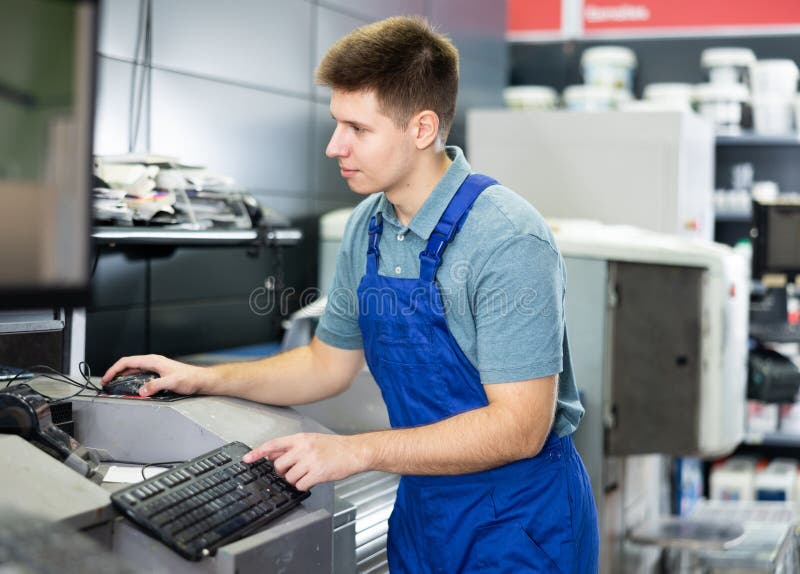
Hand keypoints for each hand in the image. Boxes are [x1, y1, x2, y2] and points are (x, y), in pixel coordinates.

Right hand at [101, 354, 213, 396]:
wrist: (200, 380)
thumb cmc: (190, 378)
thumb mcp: (172, 382)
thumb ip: (156, 386)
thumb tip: (142, 391)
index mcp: (153, 361)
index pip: (128, 362)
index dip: (114, 369)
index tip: (106, 378)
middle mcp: (153, 362)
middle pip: (128, 365)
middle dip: (115, 373)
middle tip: (107, 383)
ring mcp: (155, 367)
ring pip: (134, 370)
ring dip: (123, 377)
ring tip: (115, 386)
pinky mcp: (158, 373)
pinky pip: (140, 375)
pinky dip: (132, 380)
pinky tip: (131, 387)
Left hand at [242, 433, 369, 490]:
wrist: (354, 451)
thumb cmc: (335, 447)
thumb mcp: (312, 440)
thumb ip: (293, 447)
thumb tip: (273, 455)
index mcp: (300, 439)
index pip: (273, 445)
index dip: (258, 452)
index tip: (247, 459)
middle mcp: (303, 448)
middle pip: (278, 465)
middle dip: (283, 471)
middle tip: (295, 470)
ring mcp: (310, 460)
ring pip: (289, 477)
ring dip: (296, 479)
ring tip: (308, 474)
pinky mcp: (317, 473)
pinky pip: (300, 485)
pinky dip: (304, 485)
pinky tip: (313, 480)